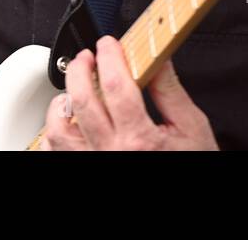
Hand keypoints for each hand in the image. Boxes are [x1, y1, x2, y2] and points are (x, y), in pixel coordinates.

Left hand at [40, 36, 219, 150]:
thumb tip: (157, 57)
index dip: (110, 57)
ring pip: (58, 128)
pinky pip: (54, 150)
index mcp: (140, 141)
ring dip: (63, 102)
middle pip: (81, 100)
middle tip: (87, 57)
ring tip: (74, 90)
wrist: (184, 203)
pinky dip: (55, 130)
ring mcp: (93, 163)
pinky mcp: (82, 168)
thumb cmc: (192, 165)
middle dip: (79, 69)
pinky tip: (68, 120)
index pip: (116, 87)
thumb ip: (170, 91)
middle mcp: (111, 153)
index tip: (109, 44)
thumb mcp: (191, 128)